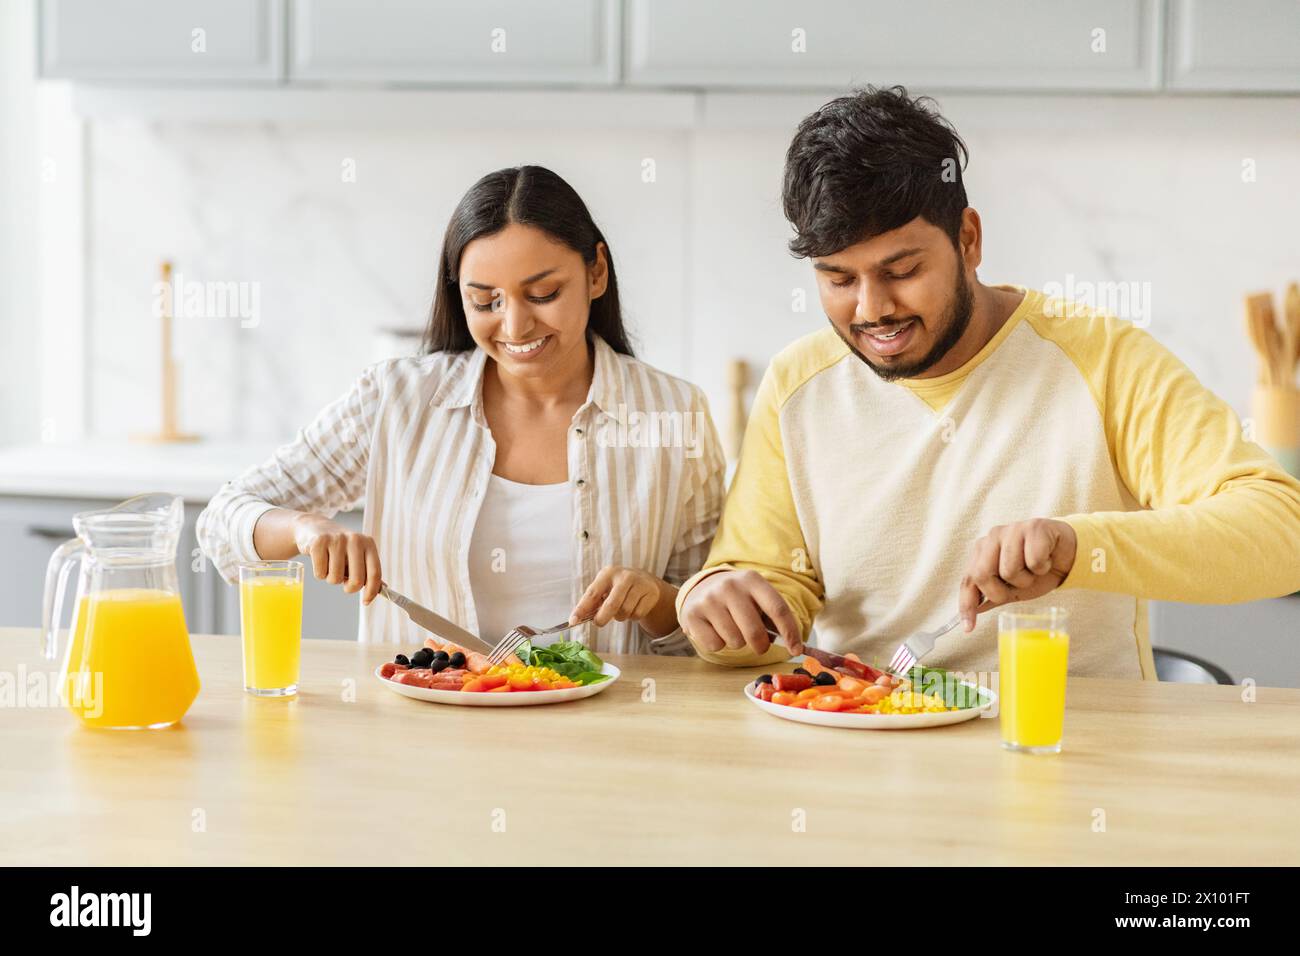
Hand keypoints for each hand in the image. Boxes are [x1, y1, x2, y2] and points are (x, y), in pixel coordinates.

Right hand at [292, 514, 382, 605]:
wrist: (316, 528)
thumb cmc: (340, 548)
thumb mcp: (358, 555)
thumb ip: (369, 571)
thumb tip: (383, 589)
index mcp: (368, 544)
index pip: (375, 573)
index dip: (371, 591)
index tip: (366, 601)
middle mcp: (355, 540)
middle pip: (357, 580)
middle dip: (349, 588)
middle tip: (344, 582)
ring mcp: (336, 540)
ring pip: (336, 579)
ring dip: (332, 579)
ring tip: (330, 565)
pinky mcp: (319, 543)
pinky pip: (320, 573)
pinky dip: (319, 573)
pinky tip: (320, 561)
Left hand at [570, 566, 663, 626]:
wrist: (645, 581)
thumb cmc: (618, 587)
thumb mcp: (604, 588)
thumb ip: (592, 602)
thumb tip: (576, 619)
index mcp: (608, 573)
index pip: (592, 593)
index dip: (582, 608)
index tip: (573, 621)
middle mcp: (624, 576)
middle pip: (611, 605)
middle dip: (602, 618)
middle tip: (598, 623)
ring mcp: (639, 584)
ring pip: (625, 612)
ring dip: (619, 617)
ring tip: (620, 610)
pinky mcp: (650, 594)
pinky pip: (637, 615)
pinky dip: (632, 617)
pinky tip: (633, 608)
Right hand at [678, 569, 803, 656]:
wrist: (700, 589)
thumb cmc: (738, 599)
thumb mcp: (756, 597)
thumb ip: (773, 617)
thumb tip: (795, 645)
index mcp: (752, 580)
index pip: (778, 609)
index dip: (790, 632)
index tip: (796, 650)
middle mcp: (730, 586)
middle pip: (755, 631)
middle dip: (761, 646)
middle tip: (759, 645)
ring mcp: (709, 599)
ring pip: (735, 641)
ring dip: (737, 642)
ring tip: (731, 629)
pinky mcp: (692, 614)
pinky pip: (715, 645)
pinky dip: (718, 644)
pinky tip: (715, 630)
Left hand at [958, 518, 1076, 630]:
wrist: (1069, 555)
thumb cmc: (1037, 570)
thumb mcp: (1013, 588)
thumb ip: (992, 597)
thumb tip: (972, 613)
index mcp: (982, 551)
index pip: (968, 580)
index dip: (966, 604)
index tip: (968, 627)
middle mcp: (992, 537)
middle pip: (982, 574)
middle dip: (1000, 591)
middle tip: (1017, 588)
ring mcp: (1012, 530)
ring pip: (1009, 570)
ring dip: (1026, 579)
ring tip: (1034, 571)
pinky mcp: (1034, 527)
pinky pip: (1034, 560)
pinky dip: (1043, 567)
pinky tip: (1047, 560)